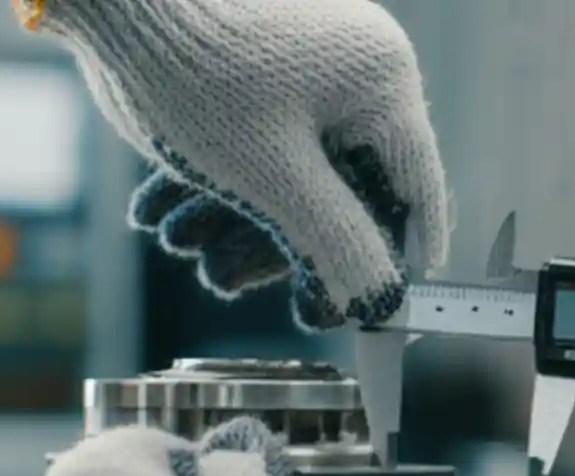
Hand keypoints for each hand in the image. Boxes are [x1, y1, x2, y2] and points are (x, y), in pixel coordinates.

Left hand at [22, 0, 449, 328]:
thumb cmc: (194, 71)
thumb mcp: (270, 176)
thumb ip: (336, 241)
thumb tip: (380, 298)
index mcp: (381, 85)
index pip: (416, 187)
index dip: (403, 256)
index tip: (386, 310)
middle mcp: (354, 71)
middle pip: (340, 190)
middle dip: (273, 244)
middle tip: (225, 281)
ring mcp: (305, 66)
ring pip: (287, 173)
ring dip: (229, 219)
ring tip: (173, 236)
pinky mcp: (259, 68)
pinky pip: (253, 145)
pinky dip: (212, 183)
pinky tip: (158, 209)